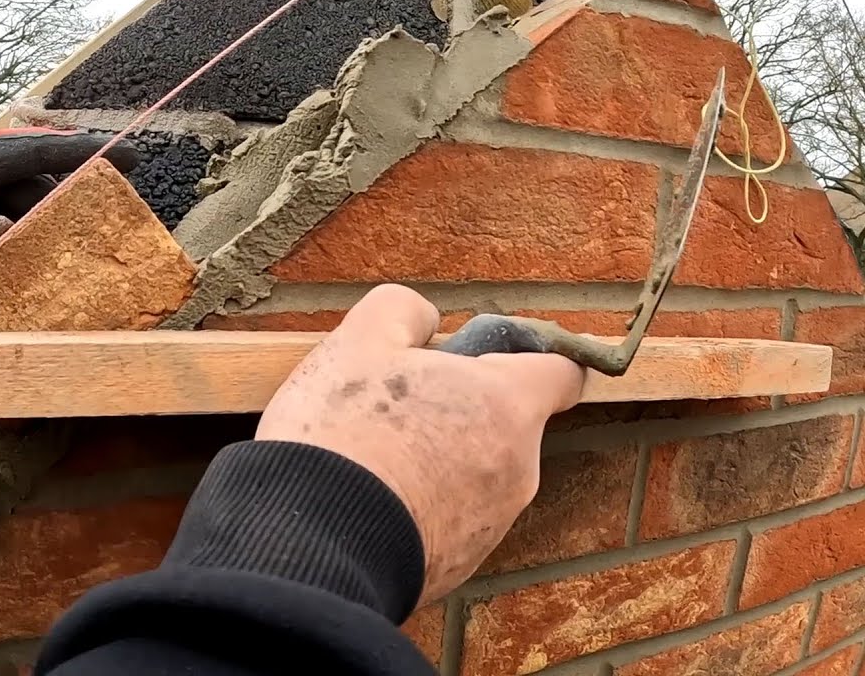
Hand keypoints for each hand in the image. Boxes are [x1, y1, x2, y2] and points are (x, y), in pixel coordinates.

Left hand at [0, 124, 140, 269]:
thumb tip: (5, 239)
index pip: (43, 150)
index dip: (90, 156)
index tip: (133, 159)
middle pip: (36, 186)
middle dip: (71, 208)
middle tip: (109, 233)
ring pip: (12, 210)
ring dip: (35, 235)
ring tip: (69, 265)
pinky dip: (1, 247)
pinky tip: (12, 276)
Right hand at [255, 284, 584, 603]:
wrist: (312, 543)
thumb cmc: (341, 435)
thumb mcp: (357, 341)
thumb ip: (402, 310)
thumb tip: (423, 320)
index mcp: (507, 407)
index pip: (563, 373)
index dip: (525, 356)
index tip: (482, 356)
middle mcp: (517, 470)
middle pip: (505, 424)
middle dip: (459, 410)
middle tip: (394, 407)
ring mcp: (490, 526)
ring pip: (475, 474)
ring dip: (437, 460)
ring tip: (372, 458)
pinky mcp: (459, 567)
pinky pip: (448, 520)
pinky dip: (420, 505)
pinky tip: (368, 499)